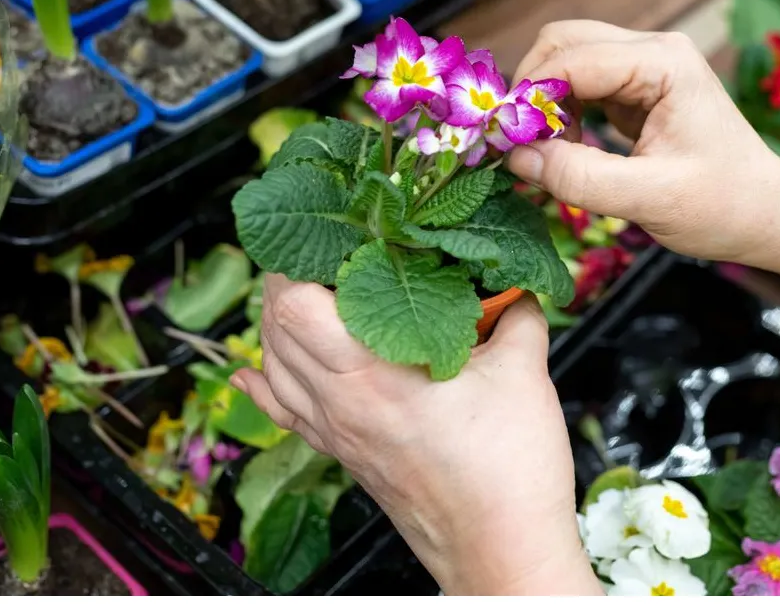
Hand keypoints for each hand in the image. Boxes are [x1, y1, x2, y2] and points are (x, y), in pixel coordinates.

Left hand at [231, 275, 601, 595]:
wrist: (501, 550)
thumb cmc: (508, 475)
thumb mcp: (524, 373)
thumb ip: (516, 314)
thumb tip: (513, 284)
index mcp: (372, 375)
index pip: (294, 303)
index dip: (301, 259)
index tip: (333, 230)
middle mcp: (340, 403)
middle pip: (274, 325)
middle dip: (289, 277)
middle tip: (327, 249)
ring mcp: (336, 432)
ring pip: (271, 364)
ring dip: (278, 322)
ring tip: (308, 290)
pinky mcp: (344, 454)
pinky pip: (282, 411)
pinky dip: (265, 381)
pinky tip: (254, 369)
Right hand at [509, 20, 779, 268]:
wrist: (766, 214)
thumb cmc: (724, 206)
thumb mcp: (649, 199)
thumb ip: (580, 178)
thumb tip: (516, 158)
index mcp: (664, 63)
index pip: (571, 59)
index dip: (528, 98)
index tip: (501, 142)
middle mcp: (654, 51)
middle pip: (562, 44)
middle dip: (531, 92)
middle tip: (516, 146)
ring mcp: (646, 67)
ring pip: (566, 61)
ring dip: (544, 104)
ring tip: (545, 155)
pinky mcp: (637, 89)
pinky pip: (581, 86)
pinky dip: (560, 114)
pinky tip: (564, 152)